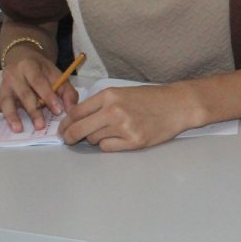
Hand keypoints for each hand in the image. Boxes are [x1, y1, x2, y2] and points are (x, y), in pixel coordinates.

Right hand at [0, 52, 76, 132]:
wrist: (24, 57)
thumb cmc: (43, 70)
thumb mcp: (58, 75)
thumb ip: (67, 92)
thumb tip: (71, 110)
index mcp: (30, 66)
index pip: (39, 82)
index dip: (48, 96)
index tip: (57, 110)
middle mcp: (14, 74)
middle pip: (24, 94)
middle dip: (33, 111)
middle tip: (40, 125)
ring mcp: (5, 85)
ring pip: (7, 102)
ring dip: (12, 116)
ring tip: (18, 129)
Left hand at [58, 84, 191, 151]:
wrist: (177, 105)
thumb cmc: (150, 98)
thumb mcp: (122, 93)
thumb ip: (100, 104)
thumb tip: (76, 118)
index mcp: (109, 95)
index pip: (76, 113)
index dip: (65, 123)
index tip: (63, 129)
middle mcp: (114, 110)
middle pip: (79, 129)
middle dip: (70, 136)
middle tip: (68, 140)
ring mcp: (123, 127)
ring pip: (93, 139)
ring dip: (95, 138)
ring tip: (109, 132)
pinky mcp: (133, 141)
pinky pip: (107, 148)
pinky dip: (108, 145)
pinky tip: (119, 138)